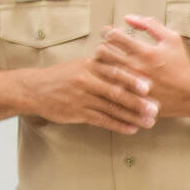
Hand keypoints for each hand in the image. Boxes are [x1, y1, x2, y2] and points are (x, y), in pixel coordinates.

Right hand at [28, 55, 159, 133]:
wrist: (34, 89)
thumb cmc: (61, 76)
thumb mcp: (79, 64)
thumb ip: (101, 64)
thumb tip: (126, 61)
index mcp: (89, 65)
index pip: (114, 71)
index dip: (132, 79)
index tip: (149, 86)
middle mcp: (86, 80)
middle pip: (116, 91)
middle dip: (137, 101)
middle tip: (155, 107)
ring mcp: (81, 97)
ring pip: (111, 108)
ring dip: (132, 116)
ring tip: (149, 122)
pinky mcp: (77, 112)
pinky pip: (101, 120)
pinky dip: (118, 125)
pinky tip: (131, 129)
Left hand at [94, 15, 189, 118]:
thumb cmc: (181, 66)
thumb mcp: (171, 39)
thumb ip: (149, 25)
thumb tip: (128, 18)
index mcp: (144, 51)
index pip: (113, 36)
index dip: (107, 32)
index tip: (109, 34)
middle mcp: (136, 67)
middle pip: (103, 52)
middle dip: (101, 47)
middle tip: (105, 48)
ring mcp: (131, 84)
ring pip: (102, 70)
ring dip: (101, 63)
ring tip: (106, 62)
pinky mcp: (130, 97)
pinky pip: (108, 86)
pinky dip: (105, 80)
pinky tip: (110, 77)